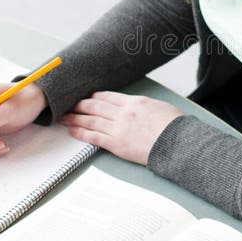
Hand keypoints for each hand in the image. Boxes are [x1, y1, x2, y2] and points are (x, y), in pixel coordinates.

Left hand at [58, 92, 183, 164]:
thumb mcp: (161, 108)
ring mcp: (118, 128)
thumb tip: (143, 109)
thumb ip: (146, 107)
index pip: (107, 96)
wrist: (177, 141)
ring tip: (64, 118)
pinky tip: (72, 131)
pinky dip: (81, 134)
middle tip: (68, 105)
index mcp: (134, 102)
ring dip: (75, 119)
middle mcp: (123, 112)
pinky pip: (93, 137)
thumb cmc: (174, 127)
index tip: (87, 98)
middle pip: (94, 106)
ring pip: (90, 120)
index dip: (94, 97)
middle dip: (79, 105)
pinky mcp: (116, 144)